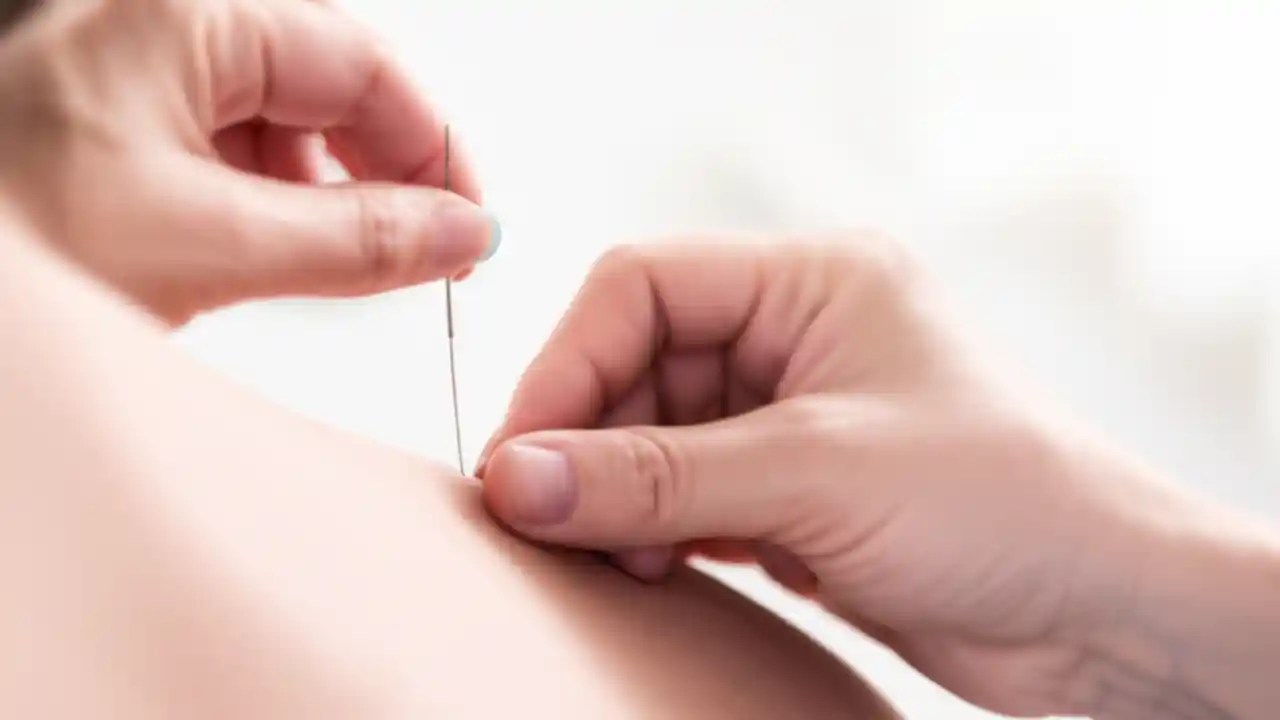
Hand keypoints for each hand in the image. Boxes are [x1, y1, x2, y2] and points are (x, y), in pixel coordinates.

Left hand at [0, 0, 497, 324]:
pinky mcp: (124, 132)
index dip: (432, 144)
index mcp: (179, 19)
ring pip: (288, 123)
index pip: (360, 61)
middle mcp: (160, 32)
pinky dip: (281, 206)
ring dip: (335, 194)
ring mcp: (140, 81)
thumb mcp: (205, 247)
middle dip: (387, 170)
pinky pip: (238, 153)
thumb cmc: (6, 252)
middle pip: (329, 84)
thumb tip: (460, 233)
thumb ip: (356, 240)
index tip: (470, 222)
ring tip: (353, 261)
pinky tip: (288, 250)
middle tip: (429, 249)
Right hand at [479, 236, 1279, 718]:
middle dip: (590, 438)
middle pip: (638, 361)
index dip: (570, 363)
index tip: (525, 453)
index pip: (644, 286)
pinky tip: (653, 567)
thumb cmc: (1004, 506)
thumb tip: (521, 478)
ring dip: (618, 491)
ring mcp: (792, 416)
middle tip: (552, 515)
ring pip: (653, 432)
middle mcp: (797, 337)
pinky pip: (686, 491)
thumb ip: (655, 477)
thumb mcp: (813, 474)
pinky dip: (654, 528)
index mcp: (814, 282)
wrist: (1101, 612)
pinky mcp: (792, 489)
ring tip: (618, 556)